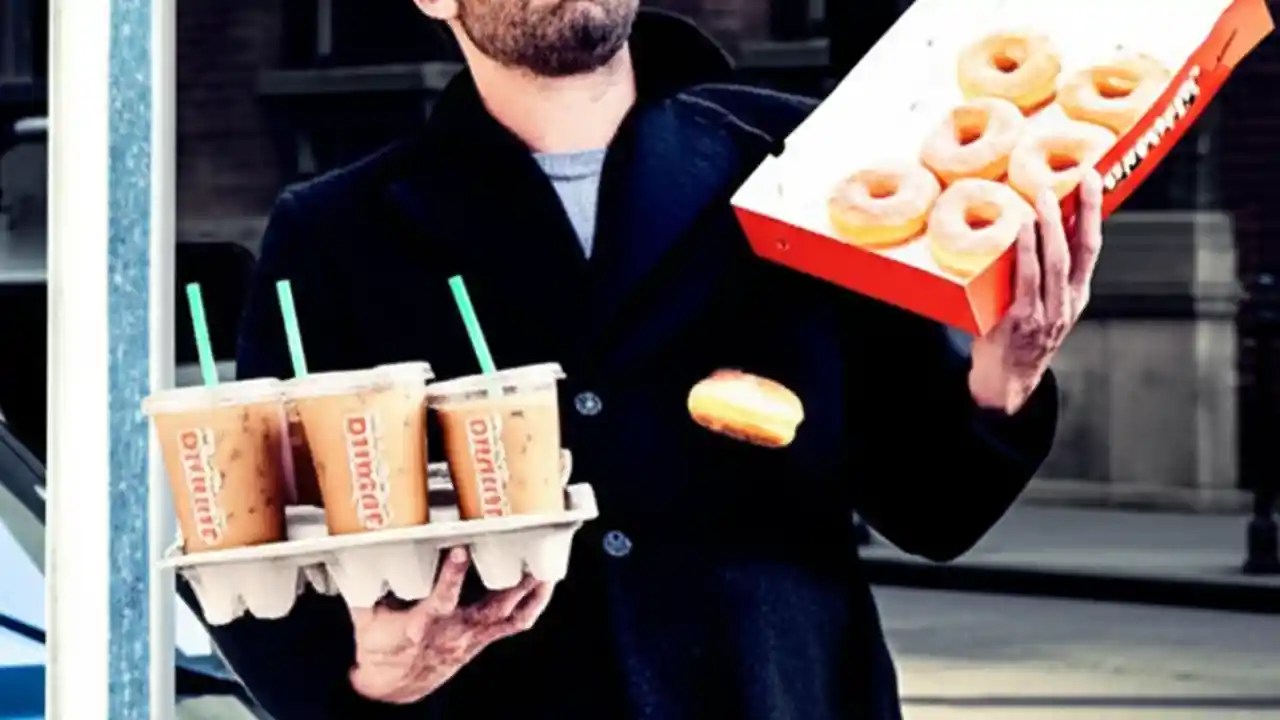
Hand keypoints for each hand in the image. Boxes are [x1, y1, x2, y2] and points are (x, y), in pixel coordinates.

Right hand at [347, 548, 554, 704]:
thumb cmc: (380, 648)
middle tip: (526, 548)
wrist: (392, 686)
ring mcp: (472, 638)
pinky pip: (516, 623)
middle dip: (511, 580)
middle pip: (491, 607)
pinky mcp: (482, 640)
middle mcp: (453, 632)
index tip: (461, 550)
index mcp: (421, 625)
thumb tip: (358, 547)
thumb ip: (365, 582)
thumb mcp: (364, 615)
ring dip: (529, 590)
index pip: (441, 599)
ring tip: (545, 562)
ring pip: (510, 615)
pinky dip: (534, 604)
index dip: (453, 575)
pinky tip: (545, 585)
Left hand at [969, 170, 1103, 413]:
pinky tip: (1022, 230)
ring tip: (1045, 197)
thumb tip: (1027, 227)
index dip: (1094, 212)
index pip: (1091, 247)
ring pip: (1056, 262)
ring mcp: (1048, 313)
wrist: (1005, 383)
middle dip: (1082, 210)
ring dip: (1052, 227)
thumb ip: (1040, 275)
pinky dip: (1027, 252)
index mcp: (1076, 295)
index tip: (1094, 179)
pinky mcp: (1023, 321)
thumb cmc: (1018, 337)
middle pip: (1081, 249)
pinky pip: (1027, 280)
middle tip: (1078, 178)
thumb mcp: (1042, 305)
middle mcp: (1068, 303)